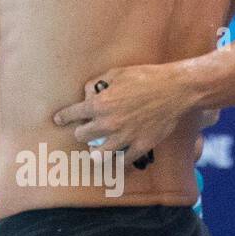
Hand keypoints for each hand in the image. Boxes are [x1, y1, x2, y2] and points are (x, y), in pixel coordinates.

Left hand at [53, 62, 195, 163]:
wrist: (175, 90)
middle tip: (85, 131)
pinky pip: (123, 162)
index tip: (58, 120)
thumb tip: (88, 92)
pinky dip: (118, 162)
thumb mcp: (116, 73)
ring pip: (98, 155)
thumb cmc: (146, 77)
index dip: (63, 117)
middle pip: (82, 136)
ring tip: (94, 151)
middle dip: (81, 132)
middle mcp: (107, 123)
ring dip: (95, 151)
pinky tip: (116, 161)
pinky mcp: (140, 146)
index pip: (72, 114)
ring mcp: (124, 137)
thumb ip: (97, 84)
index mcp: (99, 104)